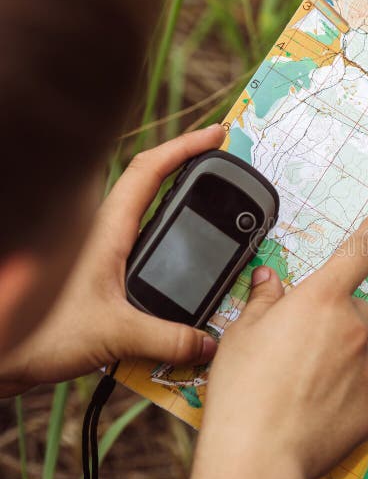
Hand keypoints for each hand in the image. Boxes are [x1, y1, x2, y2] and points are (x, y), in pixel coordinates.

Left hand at [0, 126, 225, 396]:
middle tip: (217, 161)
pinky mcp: (93, 271)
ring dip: (171, 200)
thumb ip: (168, 339)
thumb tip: (208, 343)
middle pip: (147, 181)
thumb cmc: (40, 335)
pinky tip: (175, 254)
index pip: (149, 171)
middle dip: (184, 164)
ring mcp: (96, 249)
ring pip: (140, 212)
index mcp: (107, 230)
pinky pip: (135, 243)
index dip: (184, 146)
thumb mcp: (115, 335)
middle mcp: (101, 232)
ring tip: (205, 200)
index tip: (216, 135)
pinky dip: (162, 238)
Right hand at [190, 211, 367, 478]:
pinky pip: (360, 389)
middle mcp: (352, 328)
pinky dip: (343, 394)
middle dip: (334, 320)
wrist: (258, 452)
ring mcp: (366, 368)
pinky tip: (313, 409)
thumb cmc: (242, 389)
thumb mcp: (242, 333)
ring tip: (299, 385)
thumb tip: (270, 280)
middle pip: (354, 311)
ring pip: (356, 352)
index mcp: (321, 300)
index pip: (356, 254)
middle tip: (300, 346)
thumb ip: (264, 300)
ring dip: (337, 359)